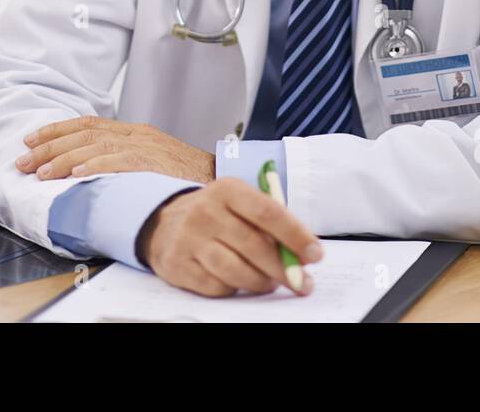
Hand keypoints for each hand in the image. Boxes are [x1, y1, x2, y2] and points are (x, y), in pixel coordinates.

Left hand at [16, 116, 215, 182]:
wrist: (222, 180)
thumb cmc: (187, 179)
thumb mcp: (154, 162)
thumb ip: (124, 162)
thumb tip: (87, 173)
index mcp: (135, 132)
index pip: (88, 124)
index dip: (56, 131)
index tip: (30, 141)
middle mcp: (137, 134)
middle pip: (84, 134)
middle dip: (48, 147)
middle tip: (22, 162)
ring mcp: (146, 147)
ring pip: (94, 146)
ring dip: (62, 159)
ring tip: (40, 174)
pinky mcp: (154, 162)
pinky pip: (118, 161)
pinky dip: (94, 166)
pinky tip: (74, 175)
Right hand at [138, 178, 322, 296]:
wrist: (164, 224)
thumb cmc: (216, 215)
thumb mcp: (239, 204)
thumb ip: (269, 222)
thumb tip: (302, 253)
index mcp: (227, 190)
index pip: (268, 212)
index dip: (296, 235)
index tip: (315, 254)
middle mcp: (206, 211)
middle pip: (254, 246)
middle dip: (284, 269)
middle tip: (301, 282)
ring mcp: (189, 238)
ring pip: (235, 270)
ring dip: (261, 282)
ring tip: (271, 284)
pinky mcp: (177, 264)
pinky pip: (216, 286)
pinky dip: (234, 289)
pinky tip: (239, 283)